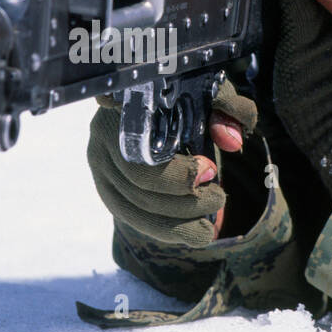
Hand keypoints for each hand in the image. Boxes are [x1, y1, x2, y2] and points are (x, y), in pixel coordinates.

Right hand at [87, 81, 258, 245]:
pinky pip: (132, 218)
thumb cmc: (186, 102)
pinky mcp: (108, 188)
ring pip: (134, 204)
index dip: (174, 167)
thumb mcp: (210, 97)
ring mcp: (101, 163)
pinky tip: (196, 234)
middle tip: (219, 196)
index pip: (143, 139)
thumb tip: (230, 140)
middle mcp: (105, 131)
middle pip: (137, 177)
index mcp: (128, 102)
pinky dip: (167, 231)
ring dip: (178, 220)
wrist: (161, 114)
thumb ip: (227, 110)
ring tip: (211, 224)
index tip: (210, 170)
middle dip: (183, 195)